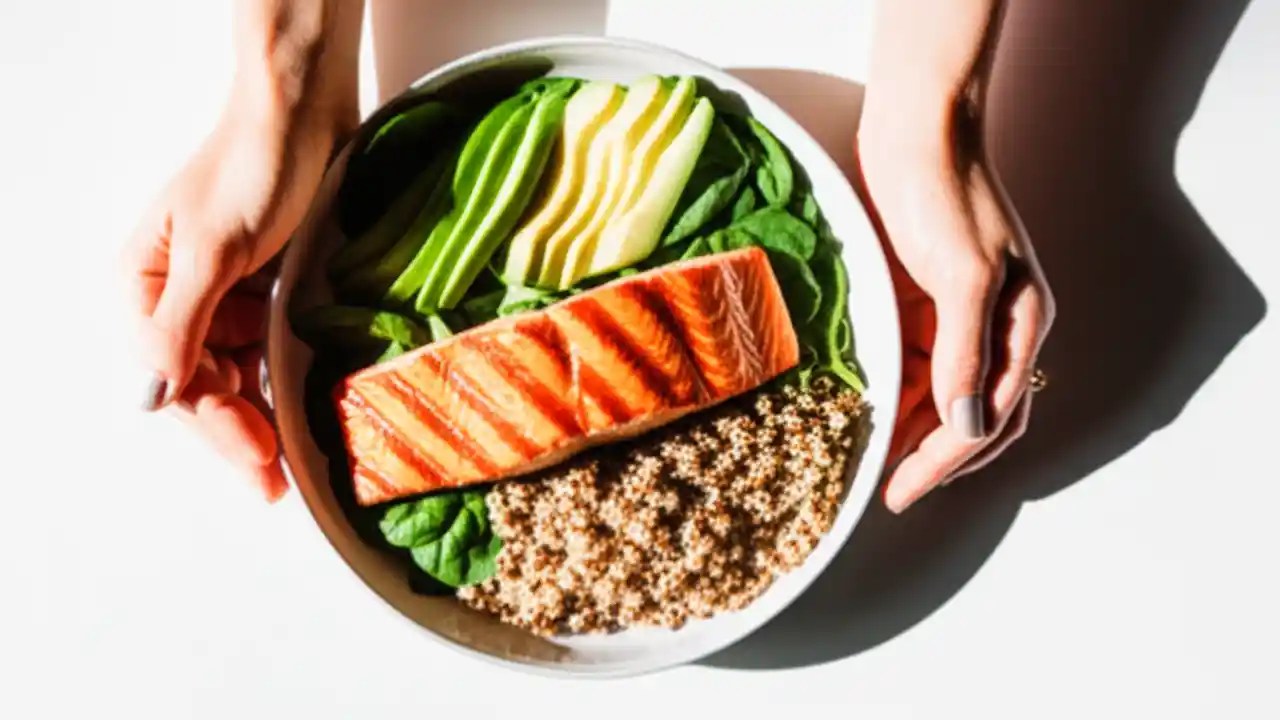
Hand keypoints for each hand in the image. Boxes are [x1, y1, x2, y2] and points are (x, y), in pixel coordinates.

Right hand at [124, 92, 348, 500]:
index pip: (175, 377)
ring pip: (239, 373)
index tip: (259, 463)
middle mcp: (177, 297)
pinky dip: (285, 376)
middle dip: (240, 432)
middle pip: (204, 384)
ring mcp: (223, 295)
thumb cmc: (253, 169)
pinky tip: (307, 407)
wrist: (304, 113)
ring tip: (297, 458)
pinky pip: (269, 348)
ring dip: (265, 412)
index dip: (216, 426)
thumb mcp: (214, 249)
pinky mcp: (264, 289)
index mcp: (143, 287)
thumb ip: (182, 325)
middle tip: (277, 485)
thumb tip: (154, 398)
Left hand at [857, 102, 1054, 513]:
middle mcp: (997, 328)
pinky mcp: (925, 300)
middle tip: (887, 491)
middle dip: (934, 457)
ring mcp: (960, 314)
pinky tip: (866, 405)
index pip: (988, 418)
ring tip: (869, 456)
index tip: (899, 493)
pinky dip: (896, 389)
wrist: (917, 132)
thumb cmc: (946, 196)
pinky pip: (915, 361)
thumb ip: (965, 352)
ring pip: (942, 393)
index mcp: (1022, 325)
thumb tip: (966, 425)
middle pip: (972, 416)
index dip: (944, 462)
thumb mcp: (961, 275)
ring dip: (913, 428)